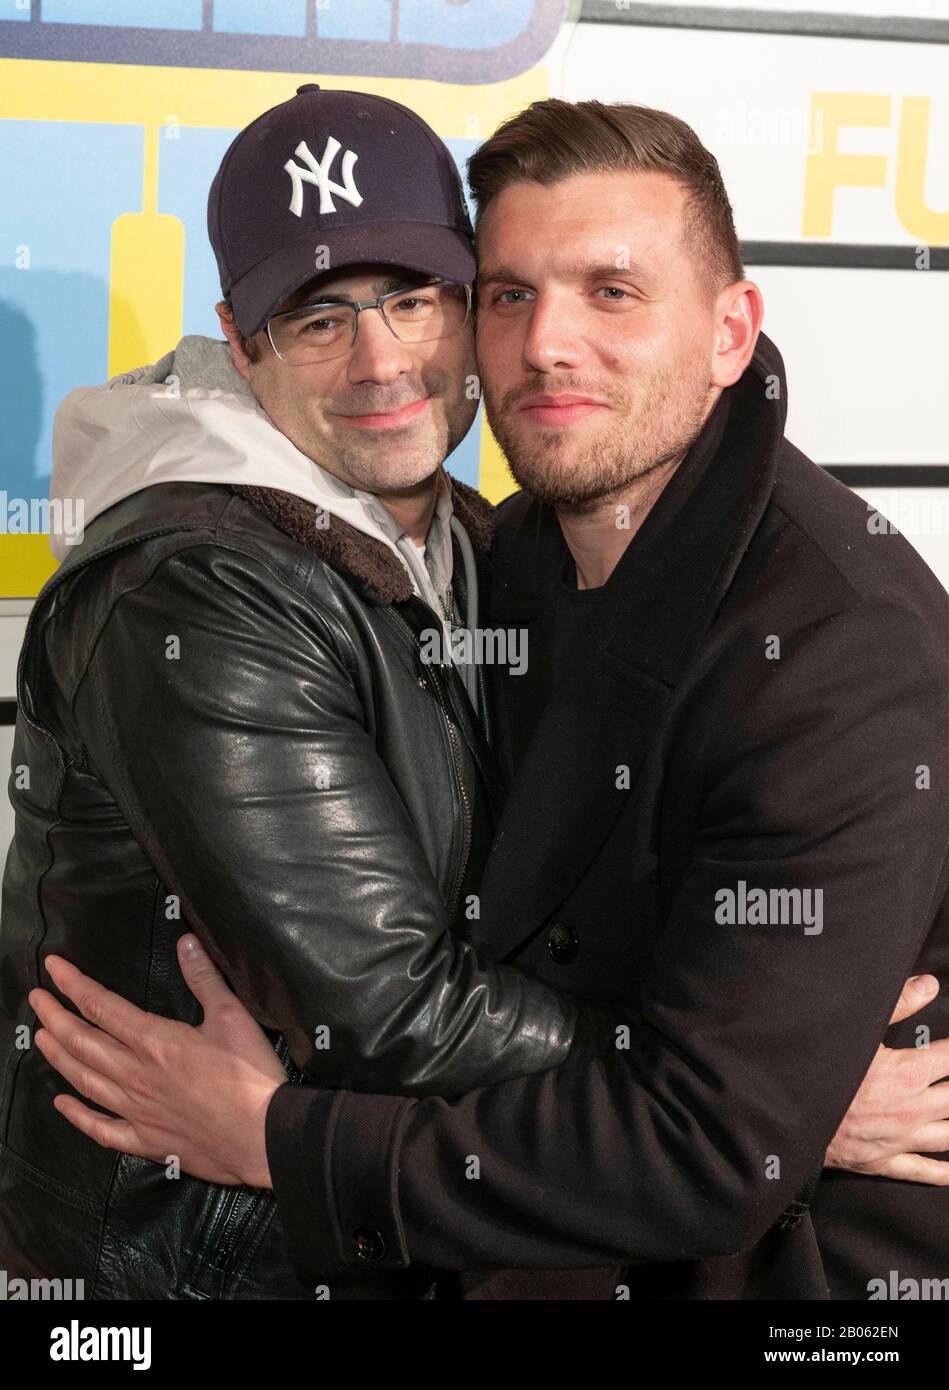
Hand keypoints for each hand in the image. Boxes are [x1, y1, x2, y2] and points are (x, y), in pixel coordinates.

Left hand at [29, 936, 288, 1188]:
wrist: (261, 1134)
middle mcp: (135, 1074)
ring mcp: (136, 1110)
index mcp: (154, 1041)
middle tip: (35, 1000)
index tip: (53, 968)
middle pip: (83, 1042)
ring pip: (84, 1080)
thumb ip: (205, 979)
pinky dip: (77, 1116)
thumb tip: (187, 943)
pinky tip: (62, 1105)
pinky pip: (101, 1128)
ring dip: (58, 1057)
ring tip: (41, 1039)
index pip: (101, 1006)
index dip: (73, 984)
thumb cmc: (249, 1076)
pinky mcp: (146, 1139)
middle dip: (55, 1017)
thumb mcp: (232, 1017)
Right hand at [826, 974, 948, 1182]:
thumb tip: (927, 986)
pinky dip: (941, 1173)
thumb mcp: (856, 1031)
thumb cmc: (819, 1070)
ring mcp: (901, 1139)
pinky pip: (922, 1171)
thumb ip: (897, 1005)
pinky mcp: (884, 1161)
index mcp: (908, 1073)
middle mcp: (912, 1109)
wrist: (788, 1113)